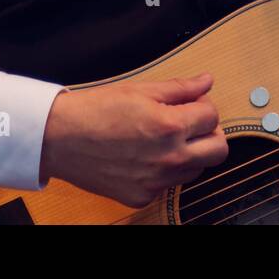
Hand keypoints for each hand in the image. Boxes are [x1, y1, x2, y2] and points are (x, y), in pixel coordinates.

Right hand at [39, 73, 228, 207]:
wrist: (60, 138)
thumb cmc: (95, 111)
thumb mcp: (139, 90)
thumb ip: (179, 88)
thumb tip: (206, 81)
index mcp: (170, 127)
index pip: (212, 116)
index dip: (204, 104)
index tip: (192, 102)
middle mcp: (168, 158)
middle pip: (218, 150)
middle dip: (210, 132)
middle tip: (192, 122)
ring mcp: (156, 182)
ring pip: (196, 169)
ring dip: (190, 152)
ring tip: (165, 138)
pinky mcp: (142, 197)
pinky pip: (168, 185)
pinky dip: (164, 170)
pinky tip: (145, 155)